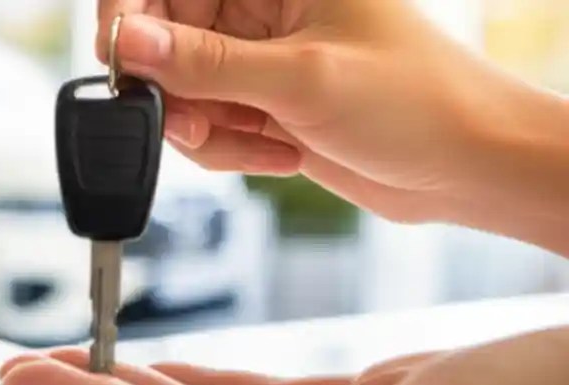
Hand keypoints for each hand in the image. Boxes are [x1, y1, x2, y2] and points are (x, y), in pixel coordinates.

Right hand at [97, 0, 568, 244]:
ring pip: (181, 90)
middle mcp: (265, 9)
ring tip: (253, 141)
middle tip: (192, 121)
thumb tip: (129, 42)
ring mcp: (262, 58)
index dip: (132, 14)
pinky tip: (274, 152)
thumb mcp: (301, 78)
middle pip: (166, 39)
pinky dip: (225, 148)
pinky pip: (207, 124)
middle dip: (170, 89)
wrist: (467, 166)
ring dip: (201, 127)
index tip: (120, 59)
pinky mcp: (264, 103)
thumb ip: (206, 63)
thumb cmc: (419, 100)